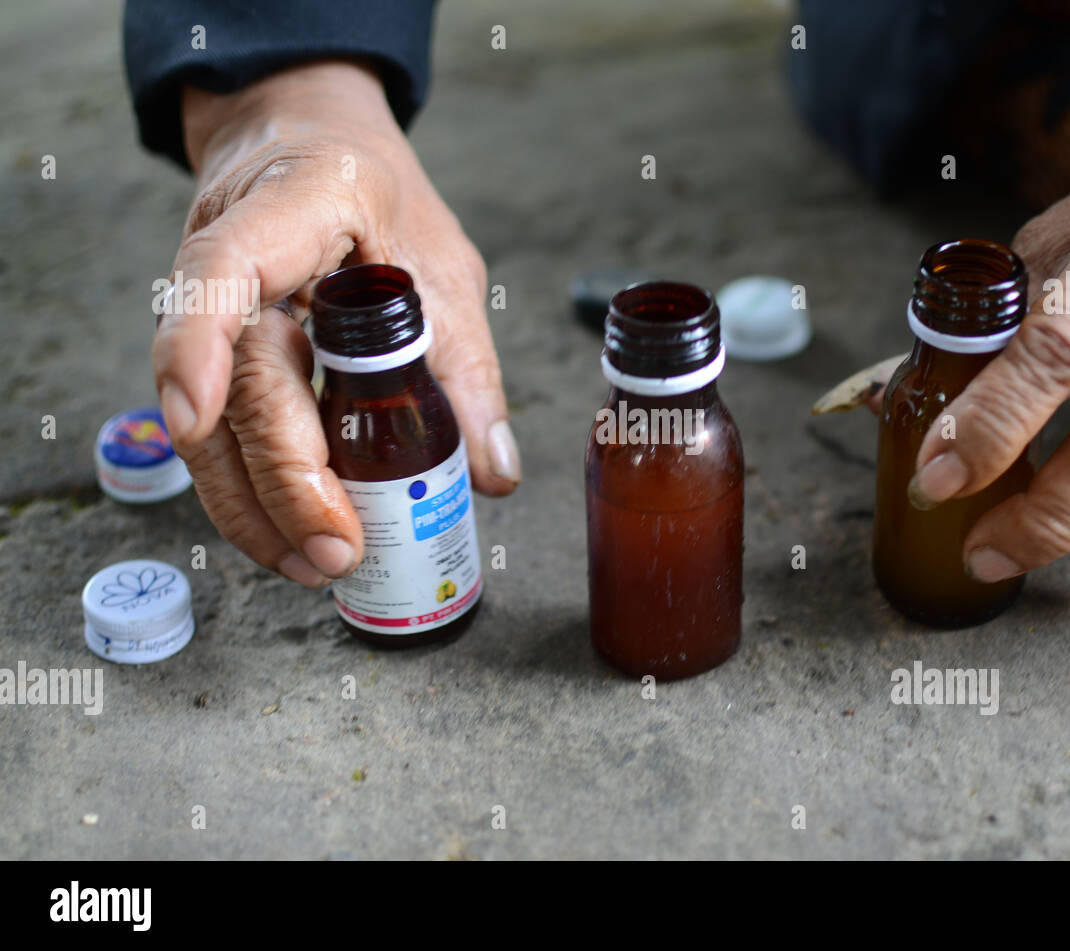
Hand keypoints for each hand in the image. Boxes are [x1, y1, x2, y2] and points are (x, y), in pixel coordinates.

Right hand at [153, 61, 519, 587]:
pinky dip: (253, 489)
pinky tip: (292, 533)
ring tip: (315, 563)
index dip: (199, 340)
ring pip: (211, 421)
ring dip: (257, 505)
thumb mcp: (445, 268)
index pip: (226, 265)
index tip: (197, 418)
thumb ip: (468, 371)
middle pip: (236, 376)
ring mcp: (210, 303)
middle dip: (281, 477)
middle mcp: (230, 252)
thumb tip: (493, 476)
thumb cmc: (384, 202)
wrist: (314, 147)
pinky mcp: (212, 348)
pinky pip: (220, 429)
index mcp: (295, 204)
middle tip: (337, 548)